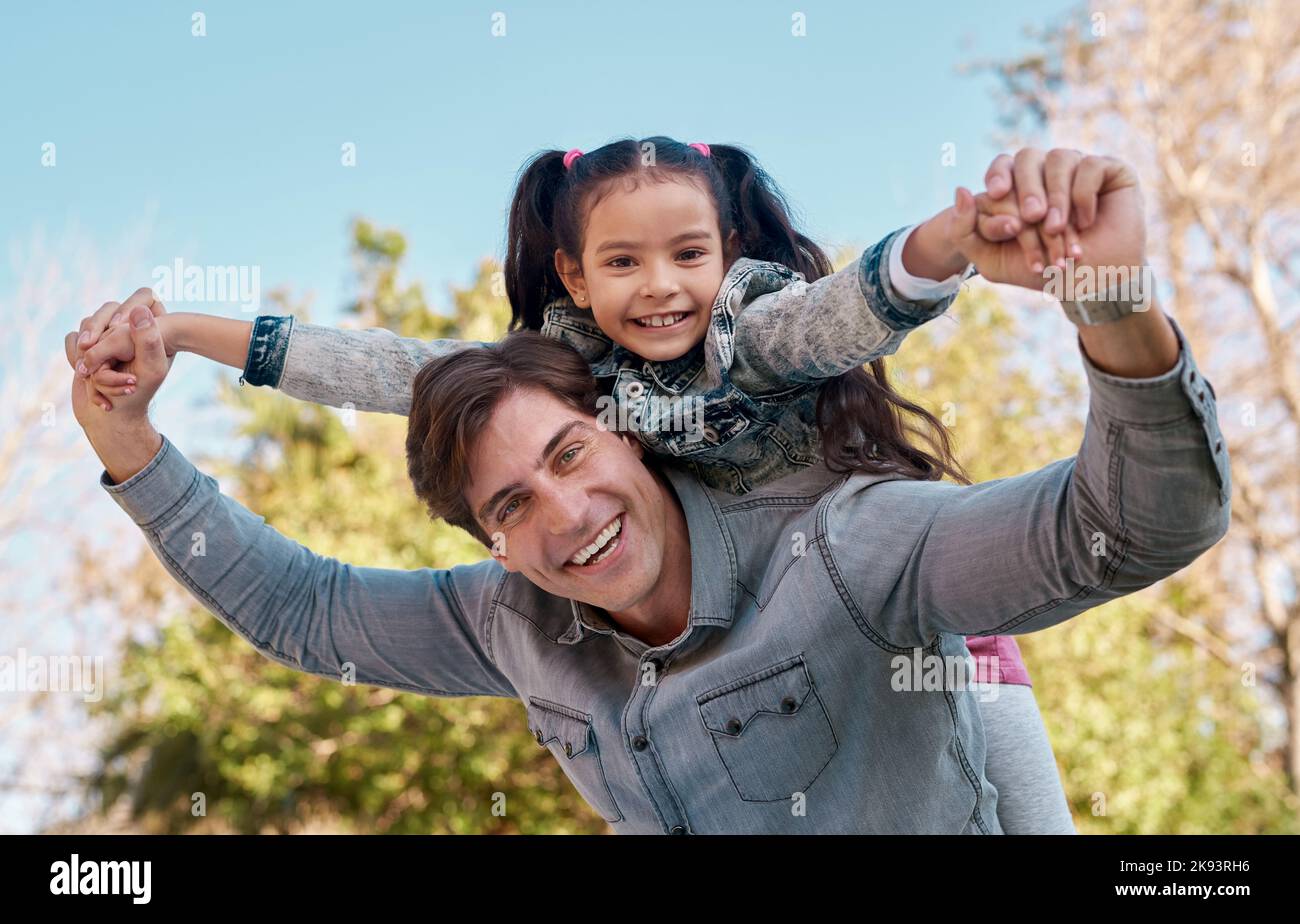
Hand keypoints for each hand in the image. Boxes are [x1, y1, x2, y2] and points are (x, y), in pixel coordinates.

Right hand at [64, 305, 173, 430]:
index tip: (120, 326)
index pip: (144, 295)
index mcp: (154, 327)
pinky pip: (72, 338)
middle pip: (109, 307)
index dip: (131, 307)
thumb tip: (139, 309)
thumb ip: (147, 341)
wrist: (112, 417)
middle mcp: (129, 327)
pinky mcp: (86, 346)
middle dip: (99, 328)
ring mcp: (105, 335)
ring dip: (88, 348)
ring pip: (89, 322)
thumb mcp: (150, 370)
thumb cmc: (138, 395)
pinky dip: (76, 356)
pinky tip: (86, 377)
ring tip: (91, 373)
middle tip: (89, 347)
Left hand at [949, 149, 1146, 291]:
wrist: (1088, 286)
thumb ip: (965, 231)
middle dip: (1026, 188)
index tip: (997, 193)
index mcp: (1021, 187)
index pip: (1003, 166)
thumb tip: (960, 190)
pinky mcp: (1109, 171)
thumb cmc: (1041, 272)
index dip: (998, 175)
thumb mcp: (992, 260)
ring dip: (1055, 197)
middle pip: (1028, 157)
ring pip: (1059, 159)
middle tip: (1031, 217)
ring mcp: (1079, 169)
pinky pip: (1091, 166)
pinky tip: (1085, 222)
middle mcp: (1049, 173)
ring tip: (1055, 228)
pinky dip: (1083, 195)